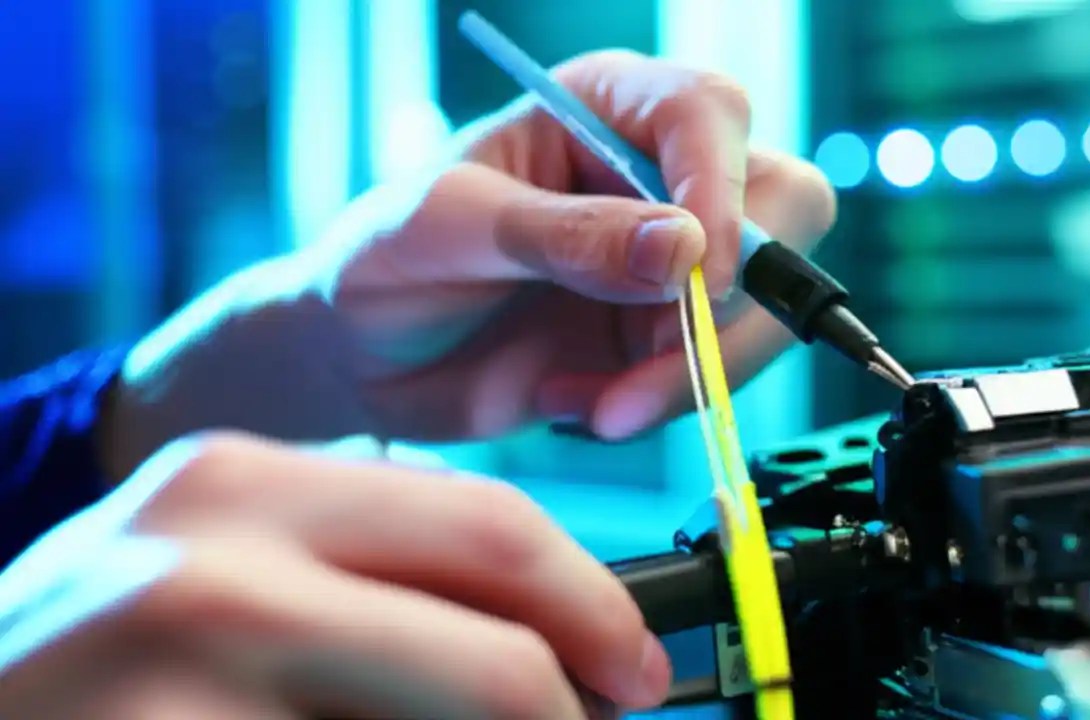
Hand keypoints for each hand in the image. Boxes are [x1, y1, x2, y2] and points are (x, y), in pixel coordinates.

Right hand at [0, 433, 667, 718]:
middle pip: (497, 651)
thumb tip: (546, 648)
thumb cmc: (92, 660)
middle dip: (575, 712)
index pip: (486, 525)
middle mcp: (212, 564)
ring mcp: (182, 678)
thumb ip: (361, 579)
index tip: (631, 663)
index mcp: (240, 484)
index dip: (589, 605)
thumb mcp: (215, 574)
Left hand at [102, 50, 836, 478]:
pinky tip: (576, 404)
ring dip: (689, 374)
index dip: (723, 187)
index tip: (701, 271)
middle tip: (660, 360)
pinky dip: (657, 405)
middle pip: (781, 210)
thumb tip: (688, 248)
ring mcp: (668, 264)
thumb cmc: (384, 261)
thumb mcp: (452, 230)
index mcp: (603, 109)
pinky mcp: (662, 338)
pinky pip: (713, 374)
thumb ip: (565, 236)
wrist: (360, 362)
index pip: (709, 113)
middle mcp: (653, 178)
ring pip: (759, 309)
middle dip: (733, 303)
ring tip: (588, 404)